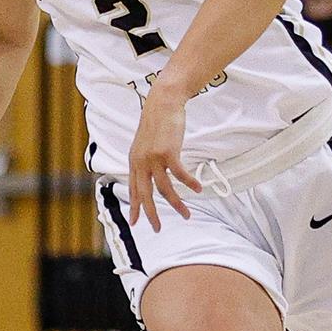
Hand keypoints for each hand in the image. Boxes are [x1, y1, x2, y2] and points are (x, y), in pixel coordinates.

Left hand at [126, 86, 201, 231]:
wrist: (163, 102)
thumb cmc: (157, 122)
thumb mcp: (145, 143)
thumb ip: (145, 159)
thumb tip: (149, 173)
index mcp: (134, 161)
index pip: (133, 189)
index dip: (134, 207)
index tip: (136, 222)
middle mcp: (141, 162)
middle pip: (145, 194)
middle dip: (151, 214)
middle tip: (157, 228)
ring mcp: (154, 158)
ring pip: (164, 189)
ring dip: (176, 203)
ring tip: (186, 214)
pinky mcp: (168, 153)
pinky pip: (180, 175)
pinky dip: (189, 183)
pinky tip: (198, 189)